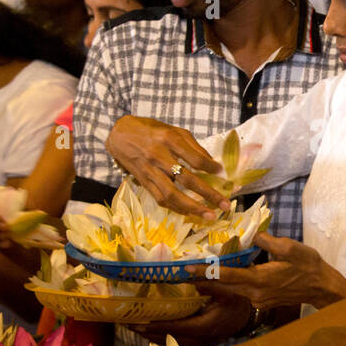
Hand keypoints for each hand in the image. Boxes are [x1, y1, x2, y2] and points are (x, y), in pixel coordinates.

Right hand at [105, 115, 226, 218]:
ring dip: (192, 208)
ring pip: (172, 195)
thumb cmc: (150, 130)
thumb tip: (212, 164)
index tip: (221, 172)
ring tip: (209, 216)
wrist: (120, 135)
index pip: (195, 158)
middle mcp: (159, 157)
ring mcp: (150, 172)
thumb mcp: (174, 130)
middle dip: (208, 194)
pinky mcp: (144, 182)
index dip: (210, 167)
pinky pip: (161, 199)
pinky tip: (189, 213)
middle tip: (225, 205)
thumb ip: (193, 146)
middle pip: (186, 179)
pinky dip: (176, 208)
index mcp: (169, 140)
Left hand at [127, 292, 252, 345]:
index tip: (140, 323)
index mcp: (206, 325)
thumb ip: (209, 282)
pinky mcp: (203, 341)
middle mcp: (202, 337)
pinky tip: (156, 334)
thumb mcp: (229, 289)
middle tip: (130, 326)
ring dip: (154, 337)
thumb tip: (187, 272)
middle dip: (149, 333)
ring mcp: (202, 341)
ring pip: (173, 342)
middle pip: (170, 338)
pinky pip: (180, 342)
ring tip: (137, 330)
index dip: (157, 326)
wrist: (252, 315)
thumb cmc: (240, 301)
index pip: (177, 327)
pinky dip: (166, 338)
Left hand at [187, 232, 345, 309]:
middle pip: (224, 285)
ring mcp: (258, 300)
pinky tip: (221, 277)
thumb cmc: (309, 266)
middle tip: (183, 272)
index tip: (188, 268)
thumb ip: (268, 241)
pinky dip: (229, 284)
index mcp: (260, 279)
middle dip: (203, 278)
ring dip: (214, 282)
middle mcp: (255, 293)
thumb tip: (252, 235)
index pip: (227, 275)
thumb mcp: (290, 248)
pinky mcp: (262, 301)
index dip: (206, 271)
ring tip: (196, 273)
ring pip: (230, 290)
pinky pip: (240, 292)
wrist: (322, 288)